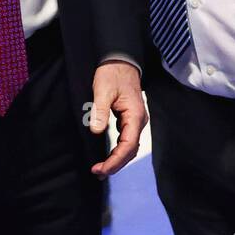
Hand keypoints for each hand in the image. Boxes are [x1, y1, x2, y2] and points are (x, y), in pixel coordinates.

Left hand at [89, 60, 147, 177]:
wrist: (121, 61)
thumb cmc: (113, 73)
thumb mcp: (103, 90)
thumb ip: (100, 111)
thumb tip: (96, 131)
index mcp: (135, 115)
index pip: (128, 145)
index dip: (115, 160)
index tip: (101, 168)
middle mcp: (139, 121)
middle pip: (130, 151)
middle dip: (115, 164)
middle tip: (98, 172)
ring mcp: (135, 120)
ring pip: (129, 147)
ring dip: (117, 160)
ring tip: (101, 169)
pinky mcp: (129, 119)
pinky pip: (126, 140)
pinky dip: (117, 151)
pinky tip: (108, 156)